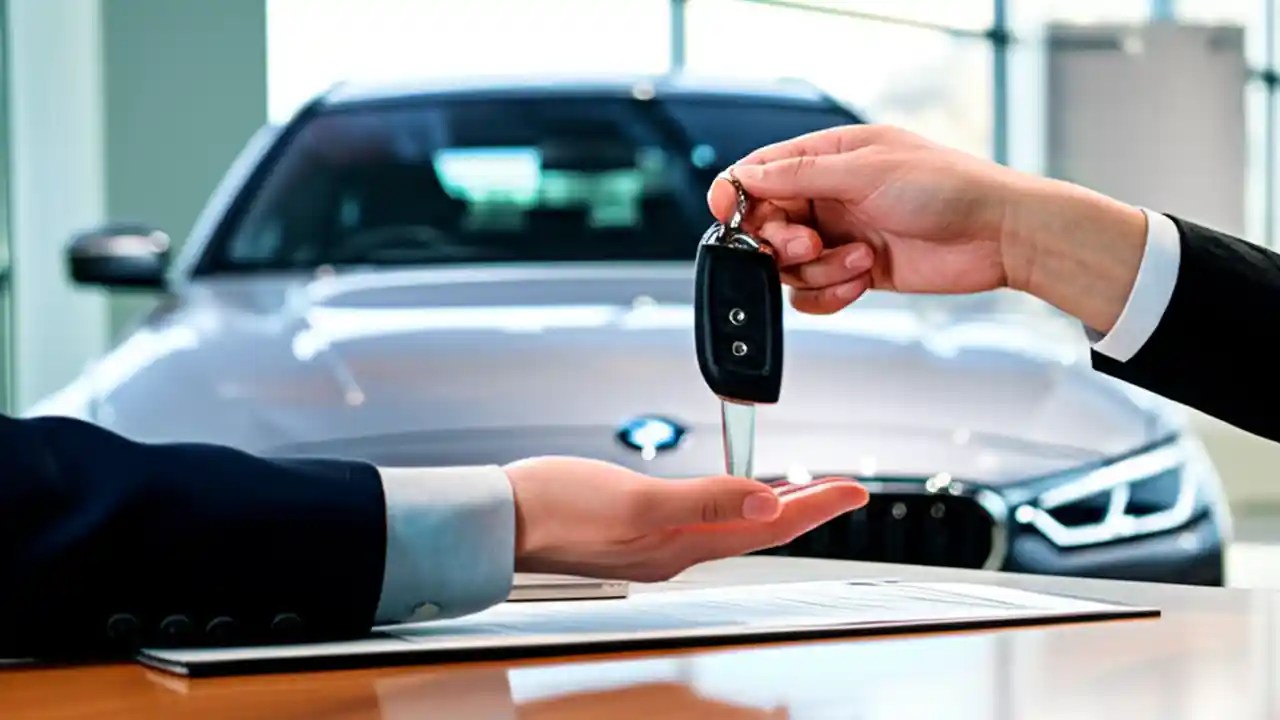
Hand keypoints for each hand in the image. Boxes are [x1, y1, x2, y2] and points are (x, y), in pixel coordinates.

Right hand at [503, 456, 867, 581]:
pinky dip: (732, 503)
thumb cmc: (555, 509)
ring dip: (773, 507)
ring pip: (735, 524)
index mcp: (682, 543)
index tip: (855, 490)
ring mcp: (656, 541)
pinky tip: (730, 493)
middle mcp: (676, 548)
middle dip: (806, 507)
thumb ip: (705, 500)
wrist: (499, 519)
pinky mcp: (634, 527)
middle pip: (759, 527)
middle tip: (843, 490)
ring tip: (803, 492)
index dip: (817, 506)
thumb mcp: (636, 500)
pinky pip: (704, 518)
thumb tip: (767, 499)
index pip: (769, 525)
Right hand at [706, 124, 1146, 333]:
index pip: (763, 173)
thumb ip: (801, 176)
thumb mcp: (867, 171)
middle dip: (782, 242)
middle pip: (769, 226)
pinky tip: (862, 280)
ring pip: (790, 266)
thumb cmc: (949, 187)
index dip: (739, 195)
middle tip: (811, 243)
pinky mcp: (856, 272)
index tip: (728, 215)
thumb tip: (748, 177)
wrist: (999, 235)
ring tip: (858, 260)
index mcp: (830, 158)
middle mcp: (830, 197)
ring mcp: (842, 236)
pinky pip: (815, 294)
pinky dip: (831, 294)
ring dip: (818, 270)